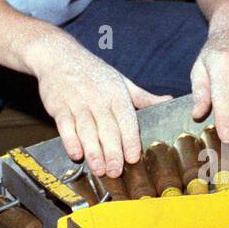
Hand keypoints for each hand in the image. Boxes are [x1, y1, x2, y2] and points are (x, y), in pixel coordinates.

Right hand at [25, 31, 172, 177]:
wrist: (60, 55)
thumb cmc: (94, 72)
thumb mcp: (121, 81)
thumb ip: (143, 97)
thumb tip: (169, 100)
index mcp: (116, 94)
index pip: (126, 120)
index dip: (130, 140)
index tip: (133, 158)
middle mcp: (98, 98)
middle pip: (107, 128)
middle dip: (112, 152)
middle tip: (115, 172)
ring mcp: (77, 102)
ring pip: (87, 129)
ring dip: (93, 151)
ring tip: (99, 169)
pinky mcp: (59, 106)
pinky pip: (65, 125)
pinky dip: (70, 140)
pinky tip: (76, 154)